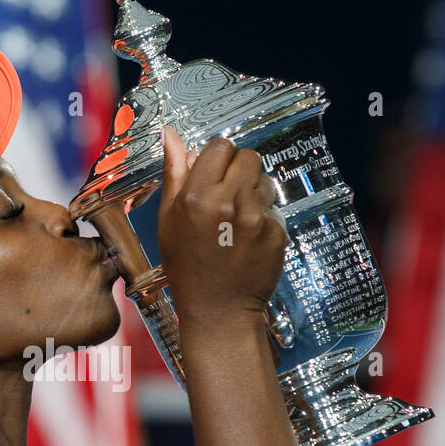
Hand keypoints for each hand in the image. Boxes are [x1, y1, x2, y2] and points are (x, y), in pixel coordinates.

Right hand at [157, 126, 286, 323]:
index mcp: (196, 197)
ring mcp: (255, 219)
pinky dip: (263, 218)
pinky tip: (248, 239)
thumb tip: (171, 134)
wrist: (218, 311)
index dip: (218, 158)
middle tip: (228, 195)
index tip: (214, 174)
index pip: (220, 147)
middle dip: (239, 170)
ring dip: (253, 192)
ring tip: (237, 219)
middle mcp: (228, 203)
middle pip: (248, 157)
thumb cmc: (187, 267)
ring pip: (264, 180)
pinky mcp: (276, 233)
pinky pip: (273, 208)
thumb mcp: (168, 220)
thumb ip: (174, 173)